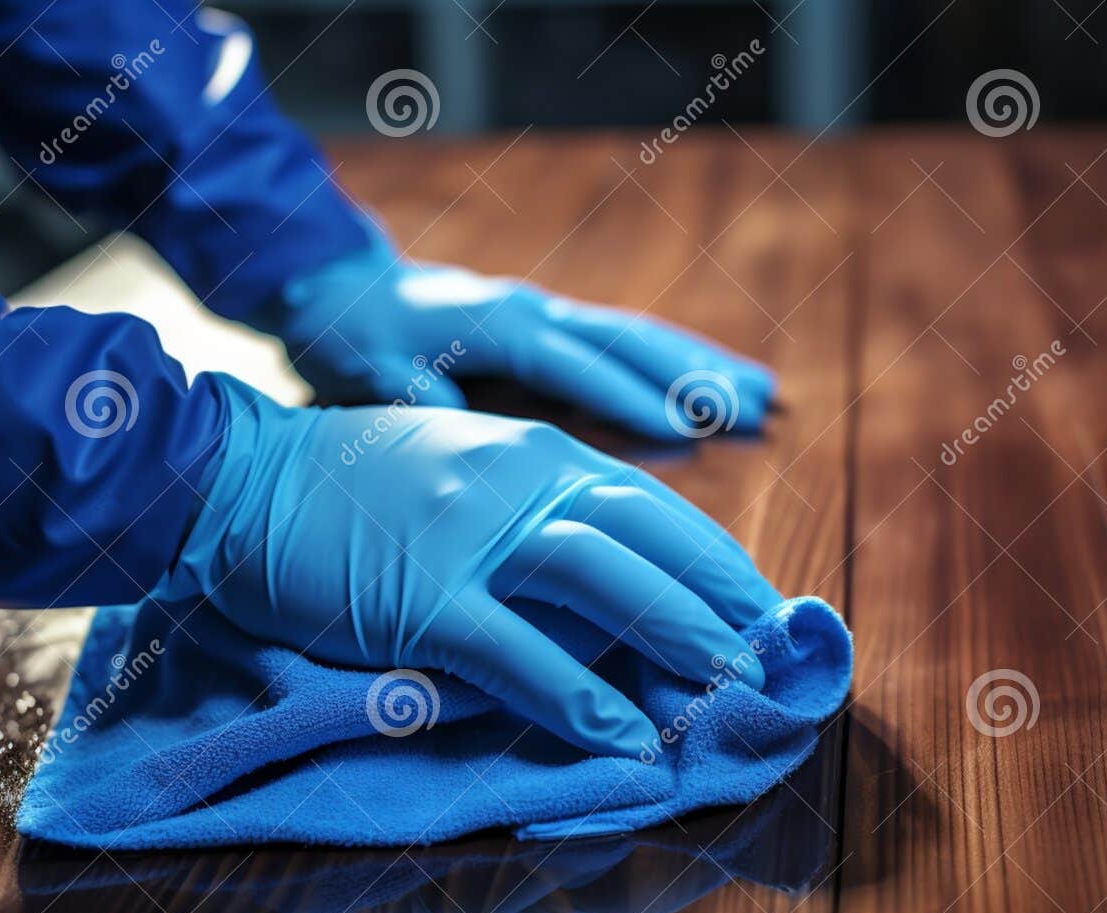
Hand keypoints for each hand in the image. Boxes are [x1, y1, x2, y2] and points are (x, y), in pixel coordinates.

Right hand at [162, 375, 782, 754]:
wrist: (237, 477)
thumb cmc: (346, 484)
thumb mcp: (455, 465)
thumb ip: (530, 501)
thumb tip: (603, 564)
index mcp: (530, 453)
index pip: (649, 504)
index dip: (715, 559)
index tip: (761, 605)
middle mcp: (516, 482)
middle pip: (645, 537)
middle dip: (720, 601)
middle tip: (772, 658)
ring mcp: (469, 538)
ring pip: (602, 580)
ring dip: (676, 636)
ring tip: (730, 691)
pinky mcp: (421, 599)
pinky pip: (519, 654)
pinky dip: (580, 700)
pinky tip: (626, 741)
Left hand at [275, 235, 775, 439]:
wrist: (341, 289)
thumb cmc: (354, 340)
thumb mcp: (370, 375)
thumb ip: (415, 396)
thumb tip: (448, 409)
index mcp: (499, 326)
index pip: (577, 365)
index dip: (628, 397)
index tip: (685, 428)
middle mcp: (536, 312)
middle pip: (630, 342)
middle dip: (695, 376)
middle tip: (759, 408)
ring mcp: (548, 315)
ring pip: (639, 339)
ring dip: (702, 367)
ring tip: (765, 397)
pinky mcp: (551, 329)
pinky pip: (624, 345)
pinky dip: (674, 364)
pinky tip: (715, 388)